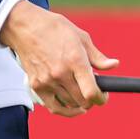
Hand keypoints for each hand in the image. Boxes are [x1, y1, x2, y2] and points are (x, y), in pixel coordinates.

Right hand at [0, 1, 119, 116]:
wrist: (25, 27)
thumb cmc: (55, 29)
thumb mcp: (81, 37)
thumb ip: (97, 57)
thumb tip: (114, 65)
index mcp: (75, 60)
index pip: (92, 92)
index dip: (101, 98)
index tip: (103, 95)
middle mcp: (61, 73)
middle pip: (83, 101)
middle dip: (92, 99)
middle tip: (93, 91)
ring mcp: (47, 81)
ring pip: (70, 104)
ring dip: (79, 102)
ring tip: (80, 92)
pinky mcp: (36, 85)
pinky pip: (54, 107)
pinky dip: (65, 110)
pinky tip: (71, 106)